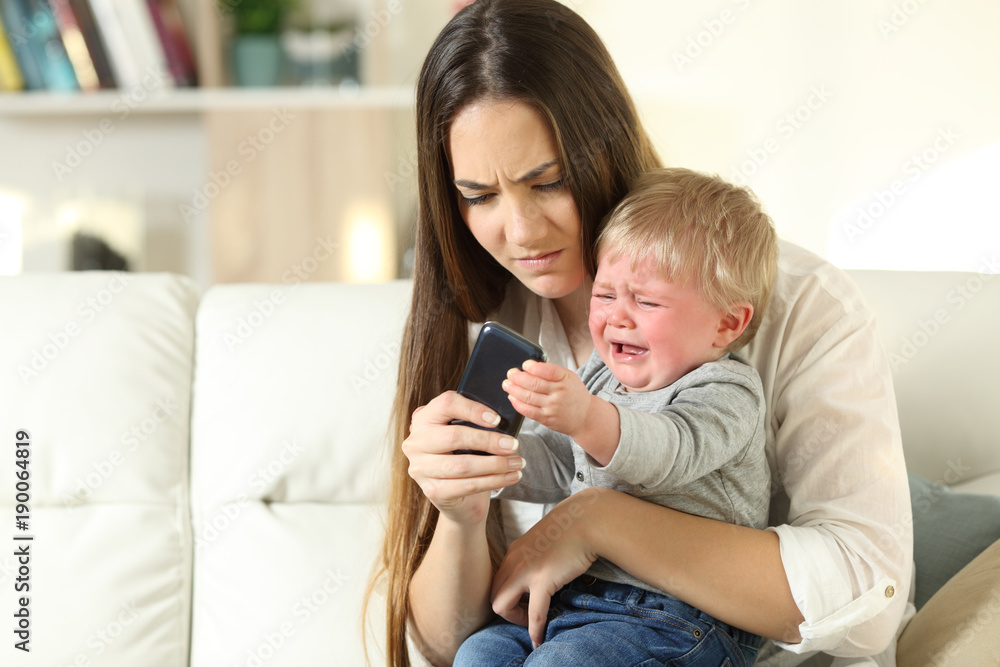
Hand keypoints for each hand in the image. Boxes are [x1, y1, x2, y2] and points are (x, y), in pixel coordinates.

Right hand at [403, 390, 525, 526]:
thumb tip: (505, 420)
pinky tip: (510, 477)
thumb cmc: (464, 456)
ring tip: (517, 462)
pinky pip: (467, 485)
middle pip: (455, 436)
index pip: (446, 404)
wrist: (458, 497)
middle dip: (489, 440)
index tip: (497, 420)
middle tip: (514, 445)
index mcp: (424, 419)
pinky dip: (493, 481)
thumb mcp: (466, 434)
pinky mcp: (432, 491)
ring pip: (463, 465)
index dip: (473, 409)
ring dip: (496, 464)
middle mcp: (416, 442)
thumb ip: (475, 423)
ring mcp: (421, 469)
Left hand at [490, 488, 601, 647]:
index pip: (496, 583)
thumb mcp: (543, 541)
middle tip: (528, 614)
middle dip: (507, 611)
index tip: (526, 603)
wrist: (587, 520)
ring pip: (501, 606)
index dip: (508, 598)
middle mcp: (513, 561)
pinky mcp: (543, 580)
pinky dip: (535, 630)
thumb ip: (535, 556)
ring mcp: (526, 571)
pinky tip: (539, 639)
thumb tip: (540, 571)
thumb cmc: (571, 530)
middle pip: (493, 596)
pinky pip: (534, 614)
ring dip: (515, 620)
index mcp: (513, 552)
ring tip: (533, 623)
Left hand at [503, 360, 592, 437]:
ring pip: (529, 397)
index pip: (549, 371)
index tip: (525, 364)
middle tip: (510, 373)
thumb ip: (552, 372)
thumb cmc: (574, 395)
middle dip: (518, 377)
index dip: (534, 367)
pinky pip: (528, 411)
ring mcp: (552, 407)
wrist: (584, 417)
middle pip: (535, 384)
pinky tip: (512, 397)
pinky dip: (517, 404)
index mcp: (566, 380)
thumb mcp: (569, 378)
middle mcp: (560, 393)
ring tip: (507, 384)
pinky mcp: (546, 418)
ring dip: (514, 389)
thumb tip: (530, 367)